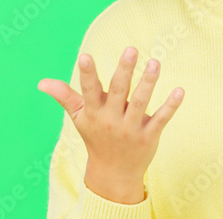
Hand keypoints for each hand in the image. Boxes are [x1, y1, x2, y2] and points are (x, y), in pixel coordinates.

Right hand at [38, 48, 183, 199]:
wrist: (113, 173)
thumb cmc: (96, 137)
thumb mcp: (79, 118)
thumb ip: (65, 97)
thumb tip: (42, 82)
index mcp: (94, 112)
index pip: (89, 90)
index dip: (87, 74)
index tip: (85, 56)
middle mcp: (111, 120)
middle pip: (119, 92)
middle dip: (124, 70)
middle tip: (131, 49)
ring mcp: (131, 129)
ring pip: (141, 103)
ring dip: (148, 82)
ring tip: (155, 62)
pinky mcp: (149, 136)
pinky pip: (161, 119)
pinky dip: (171, 105)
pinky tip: (180, 90)